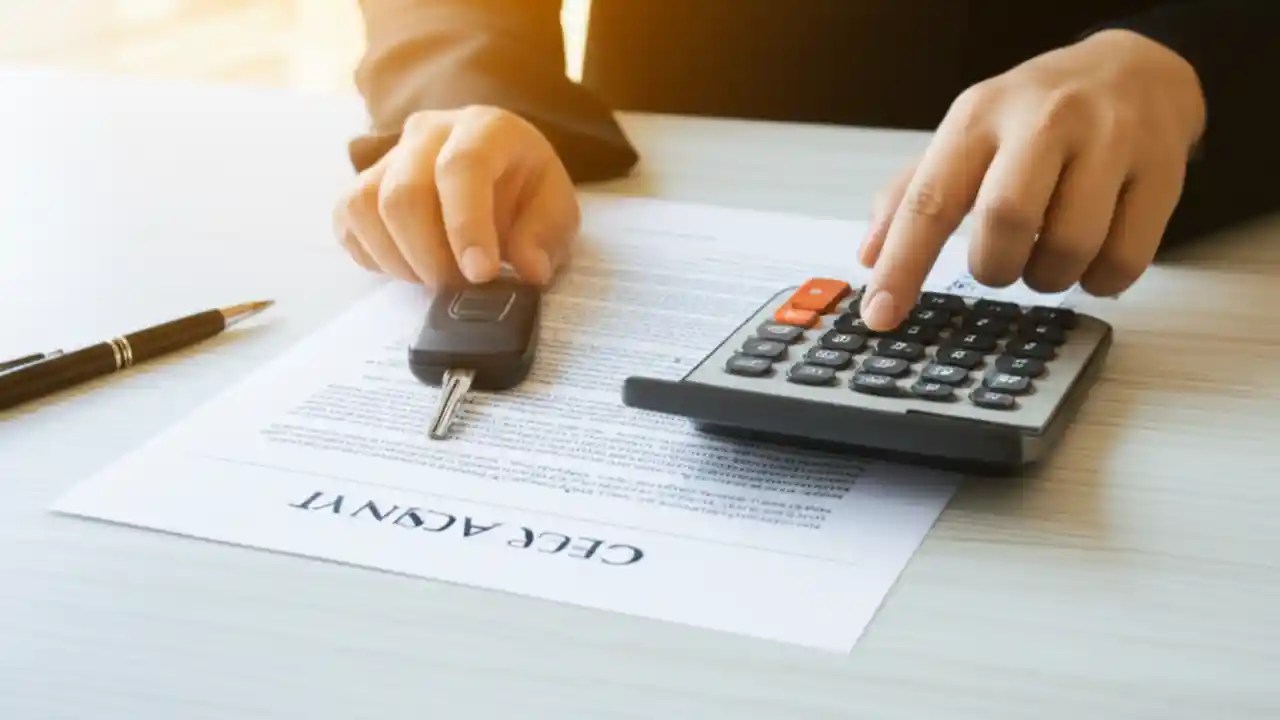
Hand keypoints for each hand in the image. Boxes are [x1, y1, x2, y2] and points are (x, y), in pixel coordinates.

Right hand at [333, 105, 578, 286]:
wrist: (498, 171)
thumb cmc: (526, 189)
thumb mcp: (555, 210)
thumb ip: (544, 237)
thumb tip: (530, 271)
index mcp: (485, 128)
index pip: (461, 167)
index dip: (466, 225)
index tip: (480, 274)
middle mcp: (428, 132)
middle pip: (403, 193)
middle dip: (430, 256)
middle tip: (458, 288)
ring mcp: (389, 156)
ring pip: (365, 206)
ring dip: (399, 260)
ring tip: (435, 279)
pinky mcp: (363, 184)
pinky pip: (348, 221)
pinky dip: (374, 257)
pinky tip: (410, 267)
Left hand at [857, 29, 1206, 329]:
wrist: (1136, 69)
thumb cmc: (1036, 114)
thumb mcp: (965, 136)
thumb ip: (911, 194)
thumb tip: (870, 256)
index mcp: (979, 116)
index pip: (929, 199)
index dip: (902, 265)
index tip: (881, 314)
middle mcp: (1044, 120)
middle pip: (1005, 221)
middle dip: (994, 268)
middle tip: (998, 266)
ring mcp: (1110, 140)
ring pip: (1070, 245)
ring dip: (1047, 277)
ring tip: (1045, 258)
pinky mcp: (1163, 168)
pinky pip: (1126, 257)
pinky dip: (1100, 279)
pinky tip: (1091, 258)